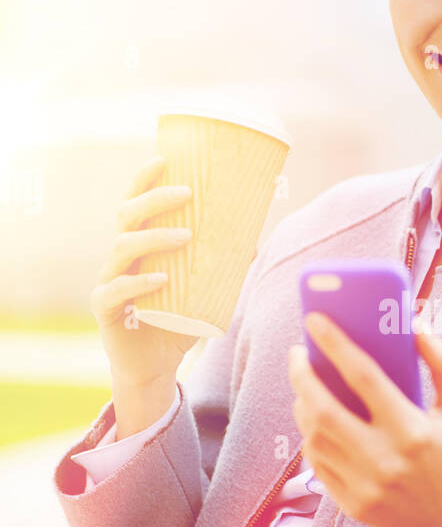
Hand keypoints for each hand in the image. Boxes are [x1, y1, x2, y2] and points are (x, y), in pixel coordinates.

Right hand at [90, 154, 199, 386]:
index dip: (143, 180)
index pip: (134, 204)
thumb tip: (252, 242)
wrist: (152, 367)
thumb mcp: (200, 291)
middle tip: (187, 194)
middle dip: (154, 199)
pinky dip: (140, 282)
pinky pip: (117, 289)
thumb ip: (219, 267)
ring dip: (155, 237)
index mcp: (137, 247)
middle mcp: (118, 258)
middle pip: (126, 216)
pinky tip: (162, 279)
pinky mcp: (105, 309)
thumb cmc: (175, 321)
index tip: (164, 159)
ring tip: (186, 236)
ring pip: (122, 247)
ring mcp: (108, 281)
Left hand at [287, 312, 441, 526]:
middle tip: (297, 353)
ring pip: (314, 437)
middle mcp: (385, 460)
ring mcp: (365, 487)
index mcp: (413, 431)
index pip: (365, 377)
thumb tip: (414, 324)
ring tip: (305, 382)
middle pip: (323, 409)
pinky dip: (311, 436)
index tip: (315, 319)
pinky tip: (313, 418)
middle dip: (302, 375)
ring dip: (302, 404)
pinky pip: (317, 463)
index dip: (336, 344)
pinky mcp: (352, 505)